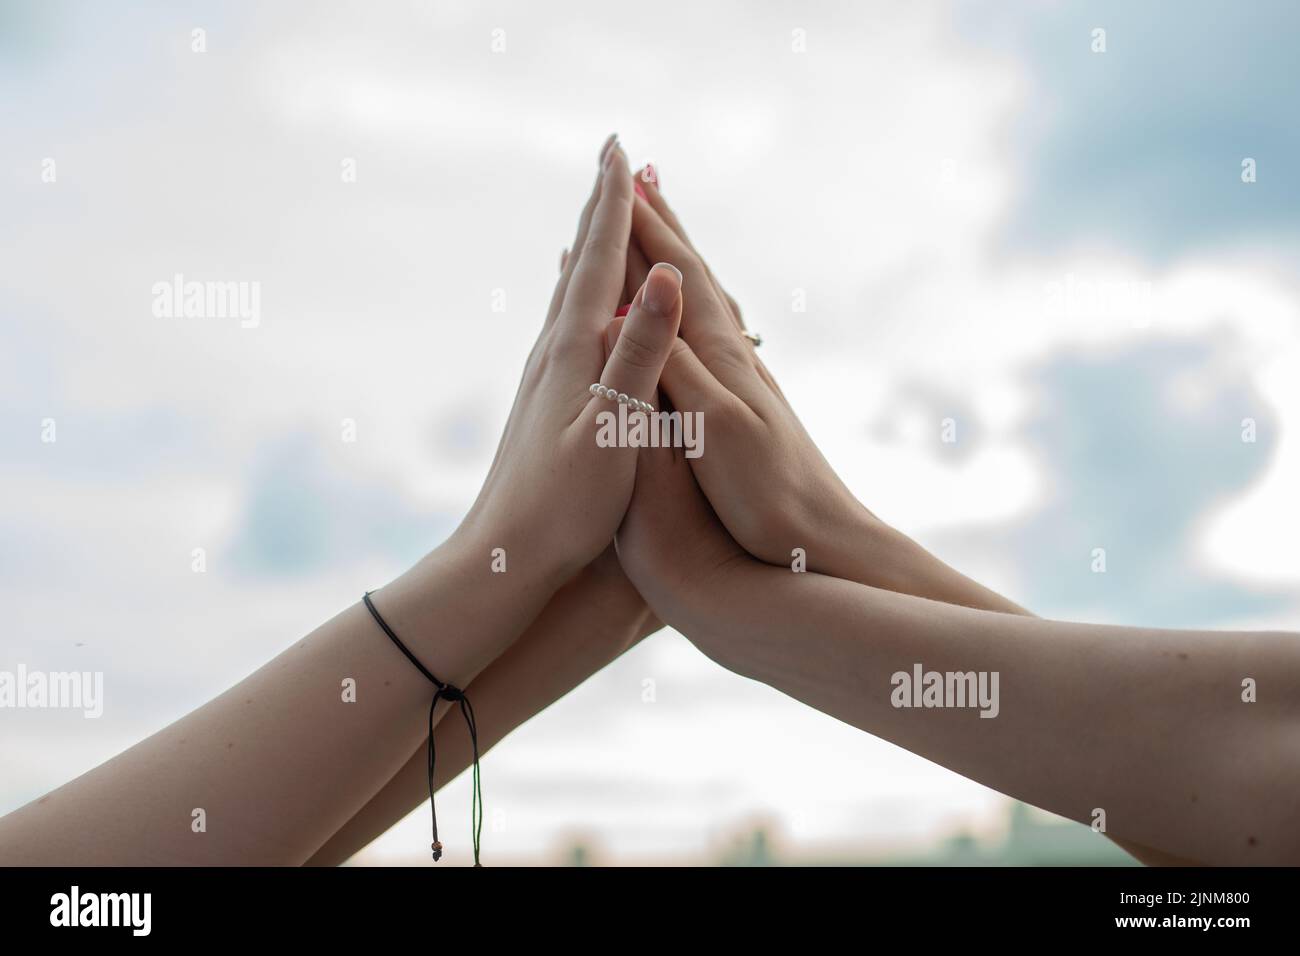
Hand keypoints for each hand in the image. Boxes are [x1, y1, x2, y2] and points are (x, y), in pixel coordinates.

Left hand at [454, 137, 684, 584]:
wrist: (502, 561)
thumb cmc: (563, 508)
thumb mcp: (613, 428)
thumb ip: (639, 352)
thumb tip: (665, 276)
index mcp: (573, 352)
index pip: (600, 260)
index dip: (616, 205)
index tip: (625, 150)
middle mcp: (553, 353)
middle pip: (581, 262)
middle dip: (600, 206)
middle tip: (613, 154)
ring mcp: (543, 377)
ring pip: (571, 290)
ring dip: (589, 244)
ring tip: (599, 212)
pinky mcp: (543, 402)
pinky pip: (565, 325)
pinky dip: (578, 293)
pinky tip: (572, 301)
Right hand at [623, 173, 894, 588]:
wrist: (818, 544)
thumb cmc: (765, 496)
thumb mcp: (714, 430)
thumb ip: (676, 367)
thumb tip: (636, 305)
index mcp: (720, 357)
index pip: (676, 275)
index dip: (646, 228)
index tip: (616, 178)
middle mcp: (732, 358)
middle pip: (692, 275)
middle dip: (662, 225)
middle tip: (637, 175)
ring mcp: (739, 381)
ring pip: (701, 302)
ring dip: (676, 261)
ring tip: (659, 228)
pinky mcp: (739, 409)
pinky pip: (705, 338)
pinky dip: (686, 310)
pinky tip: (689, 317)